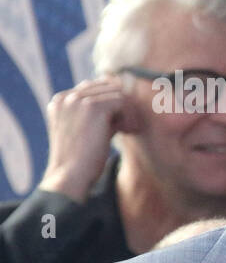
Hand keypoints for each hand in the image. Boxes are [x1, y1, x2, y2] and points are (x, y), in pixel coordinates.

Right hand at [37, 77, 136, 201]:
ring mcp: (77, 100)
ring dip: (127, 111)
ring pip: (116, 93)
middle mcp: (65, 97)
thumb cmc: (81, 161)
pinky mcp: (92, 107)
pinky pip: (122, 101)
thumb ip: (98, 116)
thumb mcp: (86, 132)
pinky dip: (129, 116)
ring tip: (127, 130)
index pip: (93, 88)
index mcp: (59, 102)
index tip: (120, 124)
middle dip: (121, 105)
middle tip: (128, 126)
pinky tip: (127, 131)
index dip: (112, 103)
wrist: (70, 176)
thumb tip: (123, 102)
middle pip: (106, 86)